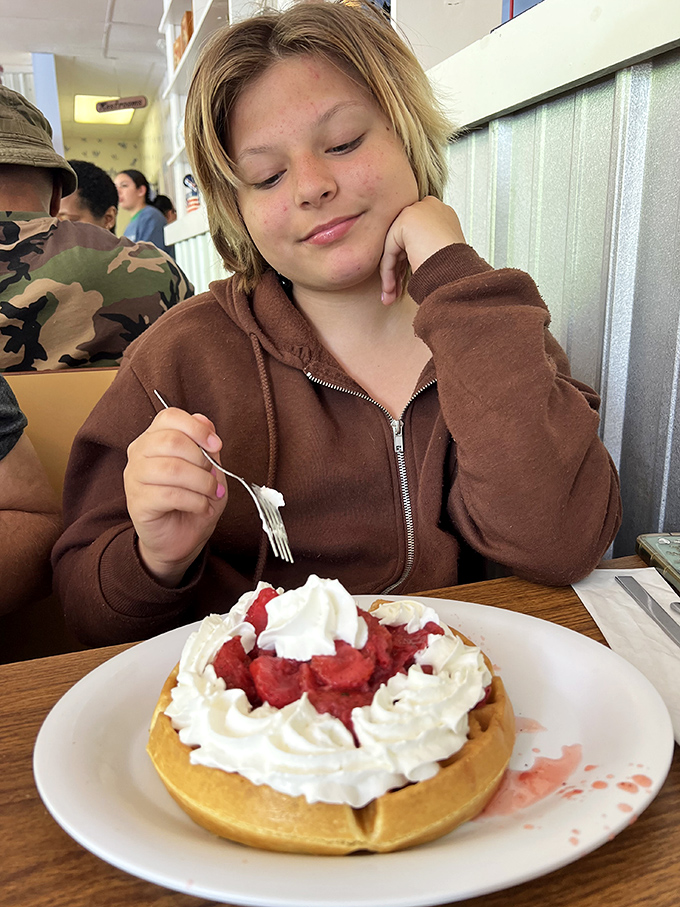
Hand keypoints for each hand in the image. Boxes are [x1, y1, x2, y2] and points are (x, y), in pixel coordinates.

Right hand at [123, 406, 227, 585]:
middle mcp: (139, 453)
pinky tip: (202, 507)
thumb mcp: (209, 469)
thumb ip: (206, 445)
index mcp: (154, 438)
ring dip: (201, 482)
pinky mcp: (137, 502)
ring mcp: (134, 477)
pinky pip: (170, 494)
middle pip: (171, 440)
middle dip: (202, 459)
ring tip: (211, 494)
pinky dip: (195, 501)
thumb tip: (205, 421)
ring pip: (171, 468)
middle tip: (213, 477)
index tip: (216, 445)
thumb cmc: (193, 500)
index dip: (196, 428)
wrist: (181, 538)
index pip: (169, 417)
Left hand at [380, 196, 465, 304]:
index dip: (407, 262)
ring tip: (391, 296)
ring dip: (391, 274)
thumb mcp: (441, 254)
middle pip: (403, 241)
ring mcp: (418, 211)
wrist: (459, 273)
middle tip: (395, 291)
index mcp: (442, 214)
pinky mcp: (406, 221)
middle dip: (397, 269)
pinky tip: (390, 289)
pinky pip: (390, 250)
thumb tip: (410, 257)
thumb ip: (424, 248)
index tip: (403, 282)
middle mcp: (430, 207)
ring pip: (394, 247)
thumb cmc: (455, 270)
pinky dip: (388, 271)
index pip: (415, 237)